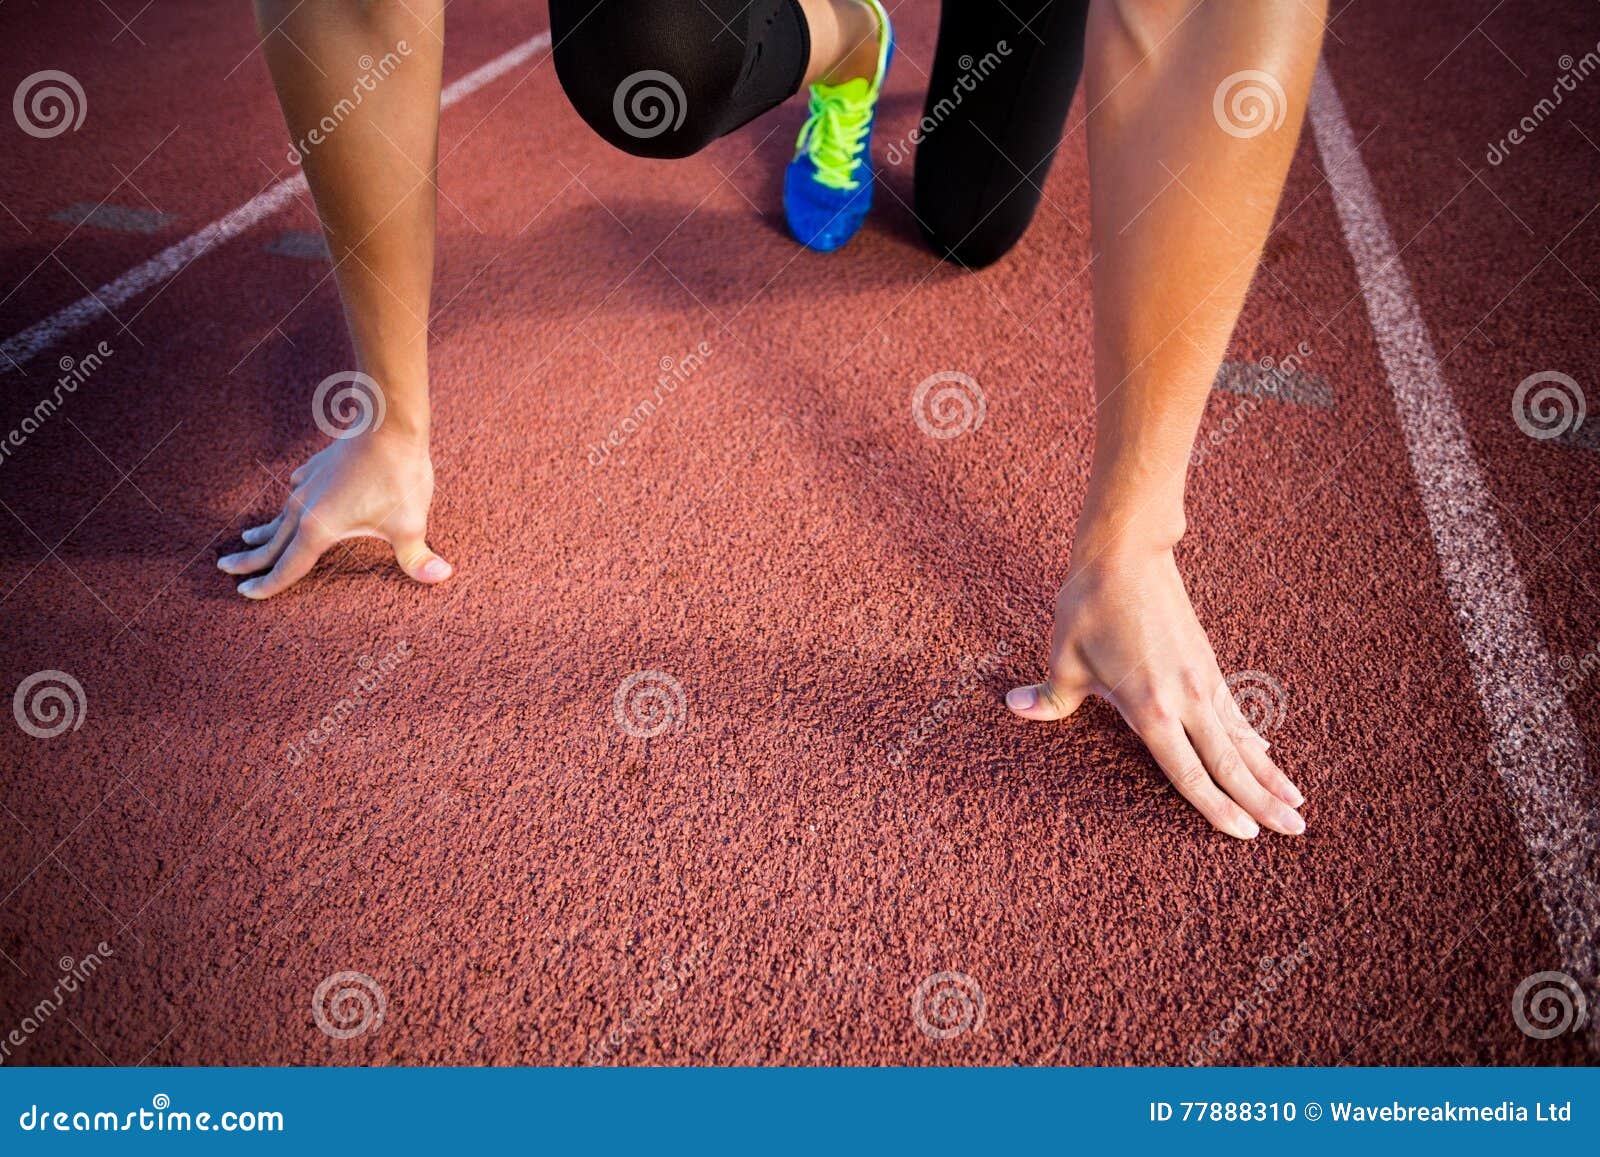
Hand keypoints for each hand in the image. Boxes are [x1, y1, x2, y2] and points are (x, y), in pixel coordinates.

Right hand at [218, 428, 451, 599]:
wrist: (389, 424)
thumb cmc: (398, 476)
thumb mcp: (410, 524)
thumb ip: (418, 557)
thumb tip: (441, 578)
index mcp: (318, 530)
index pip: (287, 568)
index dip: (267, 585)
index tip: (246, 593)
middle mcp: (303, 509)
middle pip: (271, 543)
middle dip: (249, 560)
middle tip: (225, 569)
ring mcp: (307, 485)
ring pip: (279, 517)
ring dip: (264, 533)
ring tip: (247, 541)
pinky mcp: (317, 468)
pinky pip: (295, 493)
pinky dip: (287, 506)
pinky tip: (289, 503)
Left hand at [1005, 547, 1303, 838]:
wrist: (1127, 552)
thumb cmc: (1090, 605)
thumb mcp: (1063, 658)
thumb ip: (1049, 697)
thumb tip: (1016, 709)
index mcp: (1149, 708)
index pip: (1189, 773)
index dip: (1217, 808)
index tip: (1245, 835)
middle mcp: (1185, 699)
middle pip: (1230, 762)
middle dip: (1263, 801)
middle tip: (1296, 830)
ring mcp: (1202, 679)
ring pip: (1242, 739)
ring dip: (1270, 773)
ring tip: (1297, 803)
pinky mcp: (1207, 661)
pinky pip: (1235, 711)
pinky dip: (1253, 737)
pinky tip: (1266, 754)